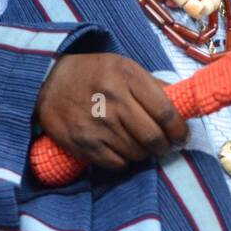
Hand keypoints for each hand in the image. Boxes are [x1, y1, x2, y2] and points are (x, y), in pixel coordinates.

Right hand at [35, 53, 187, 171]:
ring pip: (137, 153)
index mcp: (127, 77)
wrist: (48, 82)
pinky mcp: (84, 143)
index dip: (179, 129)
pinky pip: (117, 164)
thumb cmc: (93, 74)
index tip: (182, 136)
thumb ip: (153, 86)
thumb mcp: (124, 67)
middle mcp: (113, 100)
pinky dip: (124, 161)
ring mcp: (97, 124)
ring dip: (144, 153)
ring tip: (140, 144)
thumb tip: (182, 107)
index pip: (165, 111)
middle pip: (153, 137)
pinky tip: (121, 149)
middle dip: (165, 145)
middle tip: (166, 145)